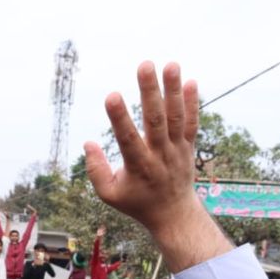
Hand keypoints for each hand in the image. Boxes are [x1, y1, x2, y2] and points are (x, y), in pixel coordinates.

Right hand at [83, 62, 225, 272]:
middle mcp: (160, 156)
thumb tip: (87, 143)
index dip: (119, 118)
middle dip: (150, 92)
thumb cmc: (137, 202)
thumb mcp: (109, 195)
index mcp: (139, 167)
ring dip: (173, 90)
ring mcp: (177, 150)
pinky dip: (192, 103)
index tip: (112, 95)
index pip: (127, 139)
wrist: (174, 214)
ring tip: (171, 64)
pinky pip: (192, 123)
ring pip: (176, 117)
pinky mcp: (188, 147)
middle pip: (156, 120)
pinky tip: (190, 81)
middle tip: (144, 65)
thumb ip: (96, 170)